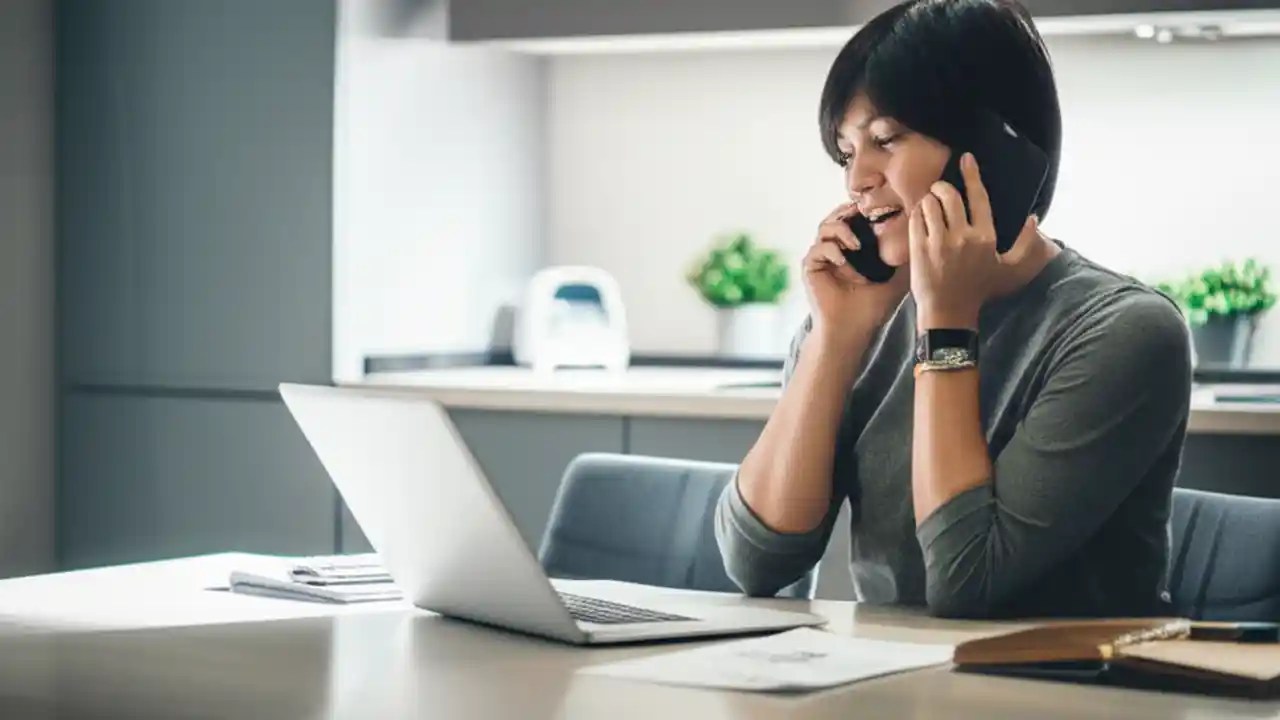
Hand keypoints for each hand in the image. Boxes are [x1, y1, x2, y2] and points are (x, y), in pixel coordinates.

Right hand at [803, 202, 910, 346]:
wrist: (853, 329)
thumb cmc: (873, 307)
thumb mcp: (897, 276)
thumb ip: (904, 254)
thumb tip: (920, 229)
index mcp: (854, 248)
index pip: (855, 218)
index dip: (863, 210)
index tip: (879, 209)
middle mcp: (836, 249)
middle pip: (837, 216)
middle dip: (850, 213)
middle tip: (864, 216)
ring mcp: (822, 257)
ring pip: (825, 227)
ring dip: (842, 230)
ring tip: (857, 244)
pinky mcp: (810, 267)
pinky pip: (817, 248)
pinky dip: (831, 250)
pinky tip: (844, 262)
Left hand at [908, 152, 1035, 330]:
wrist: (949, 312)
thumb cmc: (980, 290)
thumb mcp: (1009, 269)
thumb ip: (1026, 243)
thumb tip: (1034, 218)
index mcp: (985, 237)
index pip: (978, 197)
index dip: (971, 174)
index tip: (966, 159)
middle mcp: (963, 237)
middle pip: (949, 195)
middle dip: (942, 187)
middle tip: (939, 189)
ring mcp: (939, 242)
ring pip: (929, 204)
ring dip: (928, 200)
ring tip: (930, 205)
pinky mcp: (919, 249)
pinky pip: (915, 218)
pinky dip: (917, 213)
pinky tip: (921, 217)